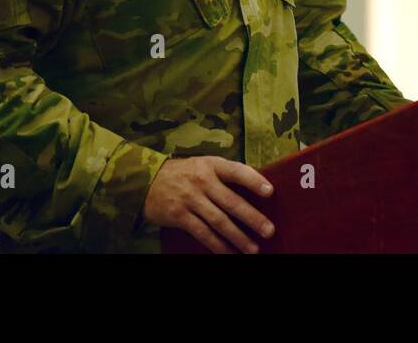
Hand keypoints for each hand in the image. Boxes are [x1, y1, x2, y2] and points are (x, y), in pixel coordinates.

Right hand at [143, 156, 274, 253]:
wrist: (147, 181)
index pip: (237, 171)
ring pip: (219, 221)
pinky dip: (218, 245)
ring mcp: (190, 199)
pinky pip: (203, 233)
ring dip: (238, 237)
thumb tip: (256, 185)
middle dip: (252, 218)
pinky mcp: (179, 216)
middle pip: (231, 202)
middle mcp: (202, 181)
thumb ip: (225, 174)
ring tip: (253, 248)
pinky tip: (230, 253)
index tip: (270, 192)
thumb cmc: (184, 173)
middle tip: (269, 230)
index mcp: (212, 165)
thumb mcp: (204, 164)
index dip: (254, 181)